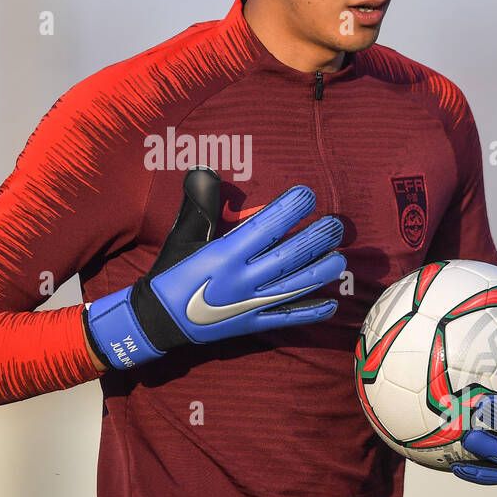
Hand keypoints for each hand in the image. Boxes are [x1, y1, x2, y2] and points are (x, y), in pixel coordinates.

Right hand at [83, 166, 346, 370]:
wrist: (156, 321)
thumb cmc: (170, 273)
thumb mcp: (183, 235)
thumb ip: (200, 204)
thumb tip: (206, 171)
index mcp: (225, 254)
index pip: (265, 228)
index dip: (290, 210)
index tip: (308, 195)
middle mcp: (242, 280)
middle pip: (288, 257)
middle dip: (316, 239)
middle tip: (337, 226)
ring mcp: (250, 305)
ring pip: (295, 287)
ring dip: (320, 273)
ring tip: (340, 259)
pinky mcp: (252, 325)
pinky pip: (287, 319)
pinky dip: (311, 313)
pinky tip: (332, 305)